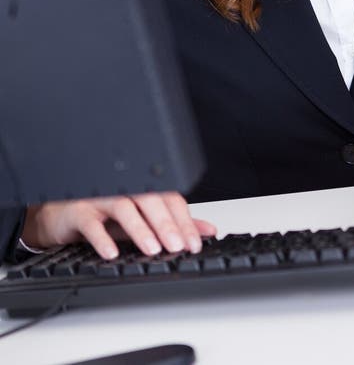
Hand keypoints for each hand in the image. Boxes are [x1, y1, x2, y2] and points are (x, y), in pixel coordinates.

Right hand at [22, 192, 217, 259]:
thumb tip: (206, 232)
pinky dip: (102, 238)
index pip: (169, 198)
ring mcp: (100, 197)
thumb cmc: (104, 213)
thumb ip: (173, 223)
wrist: (62, 212)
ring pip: (123, 207)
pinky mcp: (78, 211)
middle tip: (178, 246)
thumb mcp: (143, 218)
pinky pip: (91, 223)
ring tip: (153, 249)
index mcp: (142, 187)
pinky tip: (112, 252)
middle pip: (150, 200)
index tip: (195, 243)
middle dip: (166, 224)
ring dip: (140, 228)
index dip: (184, 220)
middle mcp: (123, 188)